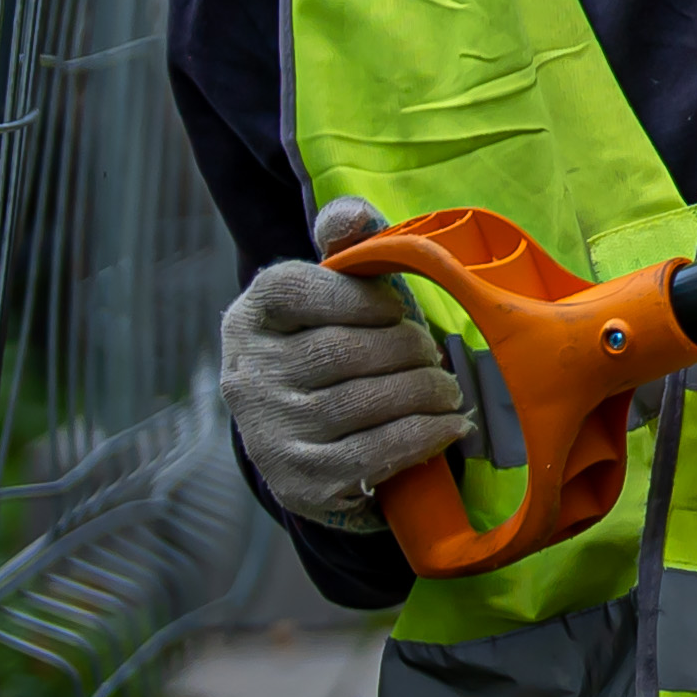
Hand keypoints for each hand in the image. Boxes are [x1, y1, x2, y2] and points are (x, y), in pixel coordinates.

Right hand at [224, 196, 475, 532]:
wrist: (317, 445)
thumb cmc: (337, 350)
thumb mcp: (334, 294)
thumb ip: (345, 243)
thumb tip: (352, 216)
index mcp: (250, 318)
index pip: (294, 288)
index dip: (358, 295)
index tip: (395, 309)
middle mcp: (247, 376)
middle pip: (341, 349)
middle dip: (408, 349)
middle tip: (435, 353)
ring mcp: (269, 432)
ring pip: (364, 401)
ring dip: (424, 391)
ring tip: (447, 388)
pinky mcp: (300, 481)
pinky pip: (374, 453)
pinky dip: (424, 435)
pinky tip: (450, 425)